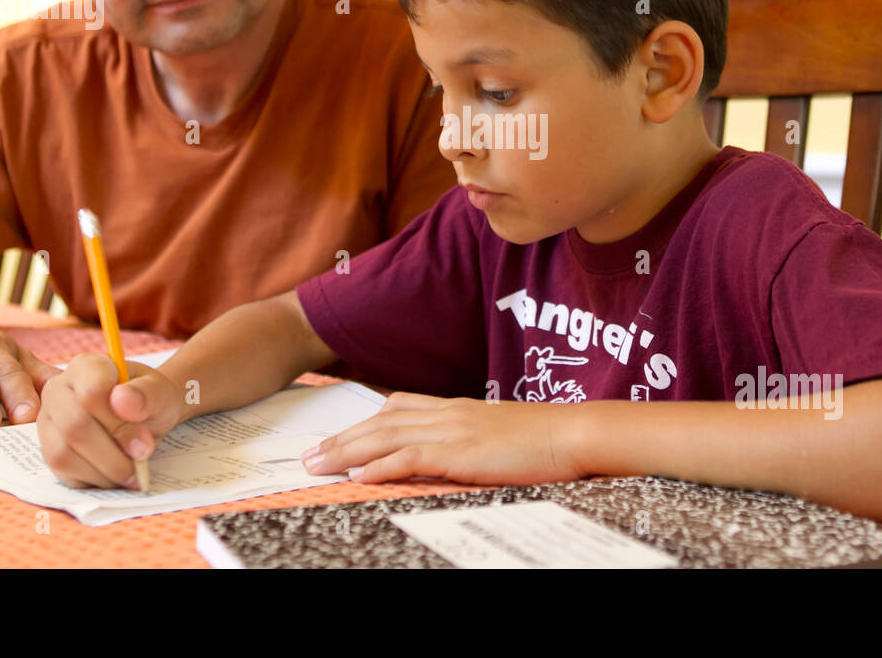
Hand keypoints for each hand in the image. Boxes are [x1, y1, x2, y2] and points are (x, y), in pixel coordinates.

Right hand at [37, 353, 183, 488]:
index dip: (119, 423)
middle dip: (112, 453)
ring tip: (132, 472)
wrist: (145, 415)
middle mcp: (58, 391)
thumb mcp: (160, 392)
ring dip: (104, 470)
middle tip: (140, 460)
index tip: (144, 442)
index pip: (92, 393)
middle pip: (74, 427)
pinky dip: (94, 480)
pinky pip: (63, 473)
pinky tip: (116, 475)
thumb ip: (146, 394)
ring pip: (63, 454)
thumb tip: (121, 400)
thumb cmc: (149, 399)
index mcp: (86, 367)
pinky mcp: (48, 449)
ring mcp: (48, 421)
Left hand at [300, 392, 582, 484]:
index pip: (399, 406)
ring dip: (345, 451)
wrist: (572, 434)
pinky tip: (357, 475)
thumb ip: (470, 439)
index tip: (338, 434)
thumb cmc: (544, 440)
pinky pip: (408, 457)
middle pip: (380, 421)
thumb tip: (451, 455)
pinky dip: (378, 465)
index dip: (364, 420)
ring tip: (317, 466)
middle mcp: (447, 413)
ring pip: (384, 436)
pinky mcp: (459, 451)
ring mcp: (452, 429)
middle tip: (309, 455)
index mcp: (457, 408)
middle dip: (341, 438)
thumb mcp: (499, 434)